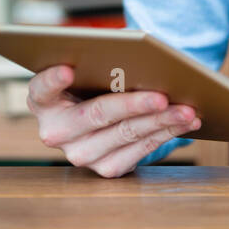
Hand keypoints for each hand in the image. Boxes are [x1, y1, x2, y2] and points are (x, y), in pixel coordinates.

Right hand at [26, 65, 201, 177]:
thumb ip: (100, 64)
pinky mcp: (105, 168)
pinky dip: (168, 134)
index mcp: (44, 102)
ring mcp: (80, 155)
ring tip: (187, 109)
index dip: (52, 80)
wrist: (106, 117)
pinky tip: (187, 122)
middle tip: (163, 96)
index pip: (41, 89)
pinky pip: (141, 150)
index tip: (68, 68)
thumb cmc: (98, 82)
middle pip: (97, 114)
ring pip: (126, 134)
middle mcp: (56, 132)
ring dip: (162, 121)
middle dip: (134, 105)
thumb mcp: (91, 71)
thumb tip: (140, 59)